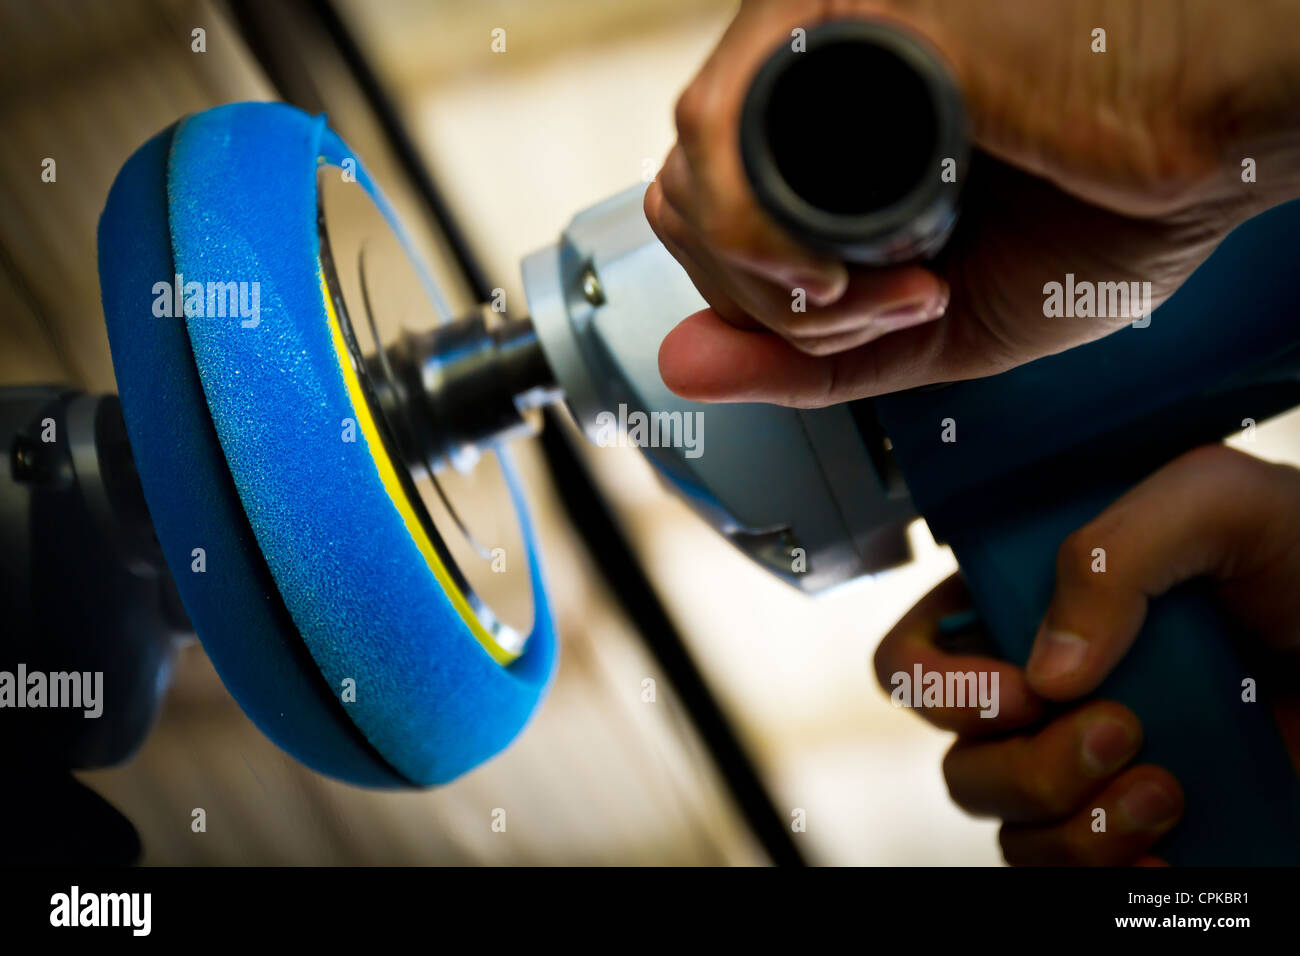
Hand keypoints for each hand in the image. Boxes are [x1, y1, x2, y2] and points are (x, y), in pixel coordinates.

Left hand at [647, 0, 1299, 406]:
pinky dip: (761, 235)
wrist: (1218, 138)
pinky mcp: (846, 14)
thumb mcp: (933, 325)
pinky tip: (844, 269)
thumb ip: (806, 359)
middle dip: (764, 306)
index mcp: (824, 129)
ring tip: (884, 296)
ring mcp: (819, 35)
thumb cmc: (1110, 207)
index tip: (856, 326)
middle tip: (879, 318)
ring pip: (694, 176)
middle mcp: (809, 75)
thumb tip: (682, 371)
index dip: (754, 301)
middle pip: (682, 203)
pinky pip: (724, 135)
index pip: (701, 217)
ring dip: (774, 283)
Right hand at [874, 445, 1299, 864]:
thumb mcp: (1218, 502)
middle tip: (1123, 729)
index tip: (1027, 689)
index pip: (917, 659)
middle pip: (960, 760)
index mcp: (1030, 605)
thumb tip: (1048, 667)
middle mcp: (1045, 689)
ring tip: (1169, 790)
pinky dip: (1109, 875)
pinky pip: (1072, 874)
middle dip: (1030, 765)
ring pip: (1011, 829)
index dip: (945, 687)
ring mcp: (1089, 762)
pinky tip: (1174, 846)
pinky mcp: (1136, 823)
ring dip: (1079, 827)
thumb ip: (1113, 551)